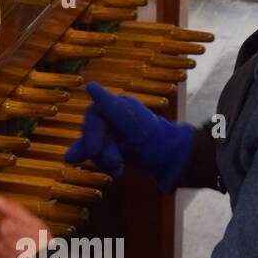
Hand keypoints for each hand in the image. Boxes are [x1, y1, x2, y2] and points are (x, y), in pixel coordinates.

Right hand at [64, 82, 193, 191]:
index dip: (91, 133)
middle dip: (100, 150)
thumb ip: (107, 102)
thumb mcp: (127, 116)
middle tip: (114, 161)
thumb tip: (89, 85)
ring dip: (103, 161)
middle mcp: (111, 119)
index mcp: (114, 106)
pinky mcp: (116, 151)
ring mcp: (113, 136)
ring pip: (94, 149)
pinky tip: (118, 172)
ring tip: (117, 167)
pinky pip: (102, 160)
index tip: (94, 150)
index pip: (93, 116)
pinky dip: (108, 167)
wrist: (169, 155)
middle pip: (91, 135)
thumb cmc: (149, 133)